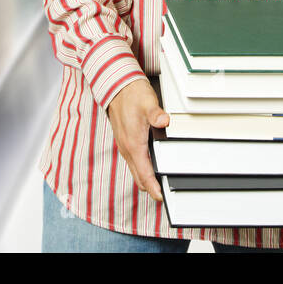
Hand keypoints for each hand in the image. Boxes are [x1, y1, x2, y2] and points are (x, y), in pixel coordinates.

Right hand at [106, 78, 168, 200]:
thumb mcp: (147, 102)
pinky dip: (142, 169)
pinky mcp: (126, 141)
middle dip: (151, 188)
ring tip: (161, 183)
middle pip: (140, 177)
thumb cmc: (131, 94)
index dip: (153, 188)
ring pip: (136, 170)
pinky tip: (152, 165)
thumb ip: (156, 114)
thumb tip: (164, 121)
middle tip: (165, 193)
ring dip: (147, 179)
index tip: (161, 197)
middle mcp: (127, 148)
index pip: (144, 174)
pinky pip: (134, 162)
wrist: (116, 86)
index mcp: (133, 144)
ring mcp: (125, 146)